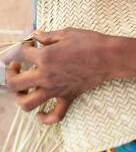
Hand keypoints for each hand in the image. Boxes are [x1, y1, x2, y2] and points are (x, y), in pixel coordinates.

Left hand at [5, 29, 135, 123]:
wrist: (109, 57)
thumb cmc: (89, 42)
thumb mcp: (67, 33)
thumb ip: (47, 36)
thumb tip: (35, 34)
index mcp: (45, 57)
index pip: (23, 53)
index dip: (24, 46)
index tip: (31, 44)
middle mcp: (46, 76)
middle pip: (15, 83)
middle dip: (11, 74)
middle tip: (16, 67)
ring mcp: (56, 89)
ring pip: (27, 103)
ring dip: (20, 98)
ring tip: (23, 89)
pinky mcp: (68, 97)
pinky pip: (54, 116)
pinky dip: (45, 118)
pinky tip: (40, 113)